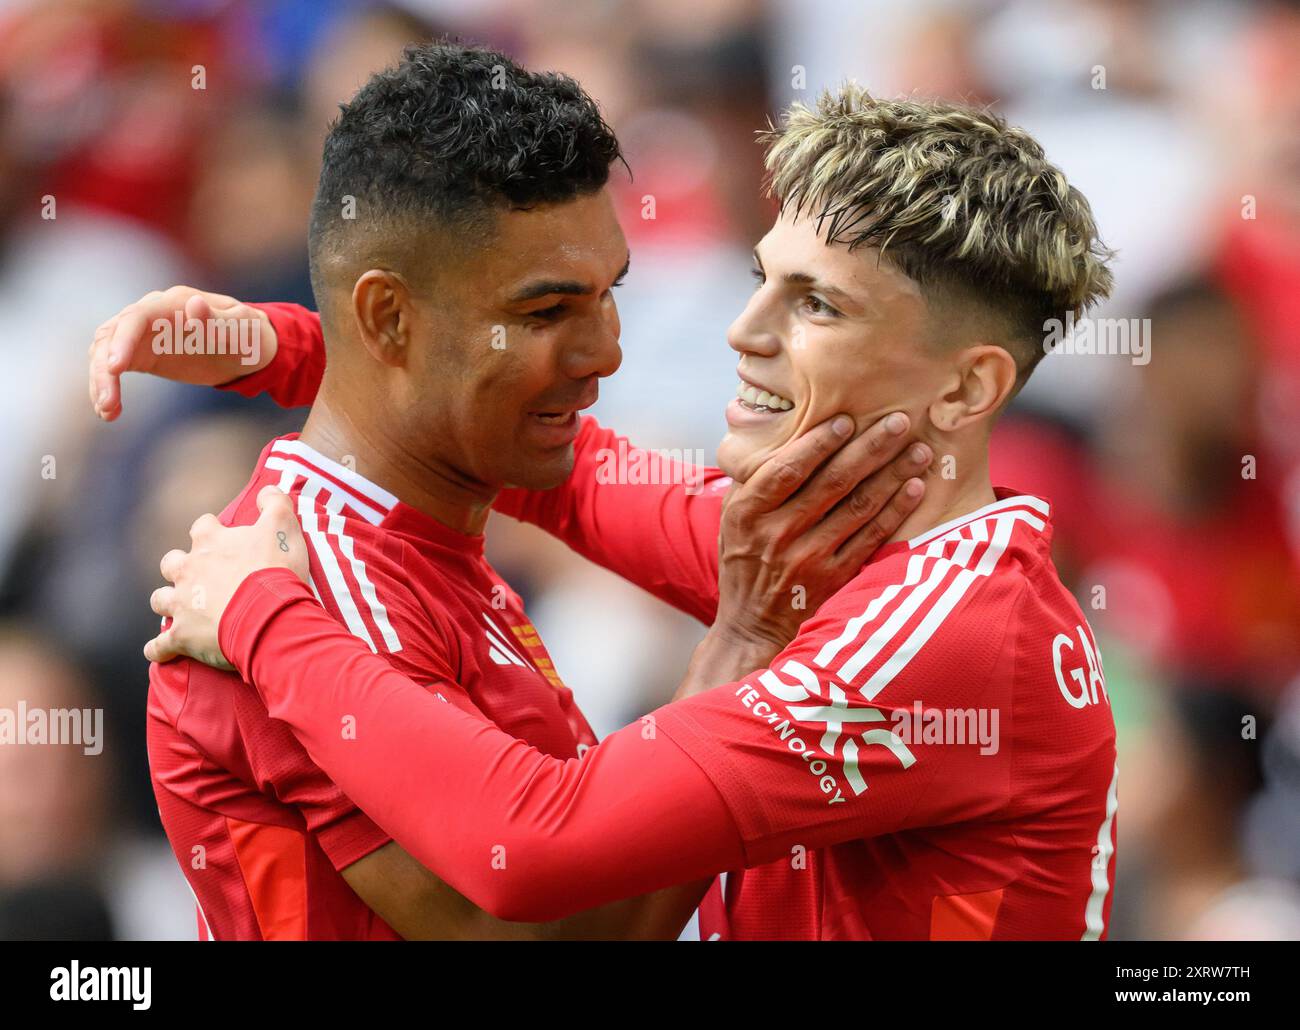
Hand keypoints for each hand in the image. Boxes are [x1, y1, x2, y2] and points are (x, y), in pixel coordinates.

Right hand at [89, 286, 276, 420]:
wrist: (247, 346)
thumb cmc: (248, 333)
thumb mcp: (241, 329)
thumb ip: (217, 320)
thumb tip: (194, 304)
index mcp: (173, 302)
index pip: (137, 317)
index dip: (123, 341)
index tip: (115, 368)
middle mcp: (150, 313)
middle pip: (112, 336)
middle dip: (104, 369)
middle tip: (107, 402)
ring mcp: (142, 333)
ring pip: (106, 352)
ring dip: (100, 381)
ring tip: (107, 412)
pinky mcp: (141, 354)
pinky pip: (113, 368)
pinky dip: (107, 387)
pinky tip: (109, 412)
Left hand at [145, 487, 309, 668]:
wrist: (269, 615)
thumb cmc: (276, 570)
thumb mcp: (285, 526)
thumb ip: (275, 502)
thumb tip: (268, 489)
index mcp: (209, 542)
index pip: (202, 526)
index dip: (212, 530)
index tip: (222, 536)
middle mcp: (187, 570)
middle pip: (171, 563)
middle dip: (180, 568)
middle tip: (199, 576)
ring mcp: (181, 605)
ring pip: (160, 601)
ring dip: (168, 603)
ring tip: (181, 610)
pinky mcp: (181, 637)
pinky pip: (159, 646)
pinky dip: (159, 649)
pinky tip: (160, 652)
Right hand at [713, 412, 929, 654]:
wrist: (751, 624)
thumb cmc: (744, 558)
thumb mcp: (732, 516)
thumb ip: (756, 479)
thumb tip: (787, 431)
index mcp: (747, 512)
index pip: (787, 470)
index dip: (818, 444)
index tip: (847, 419)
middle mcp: (777, 534)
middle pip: (832, 483)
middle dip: (870, 448)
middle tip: (899, 421)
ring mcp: (808, 558)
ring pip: (858, 507)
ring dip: (892, 475)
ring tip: (917, 450)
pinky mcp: (833, 578)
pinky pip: (871, 538)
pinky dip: (895, 511)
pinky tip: (914, 488)